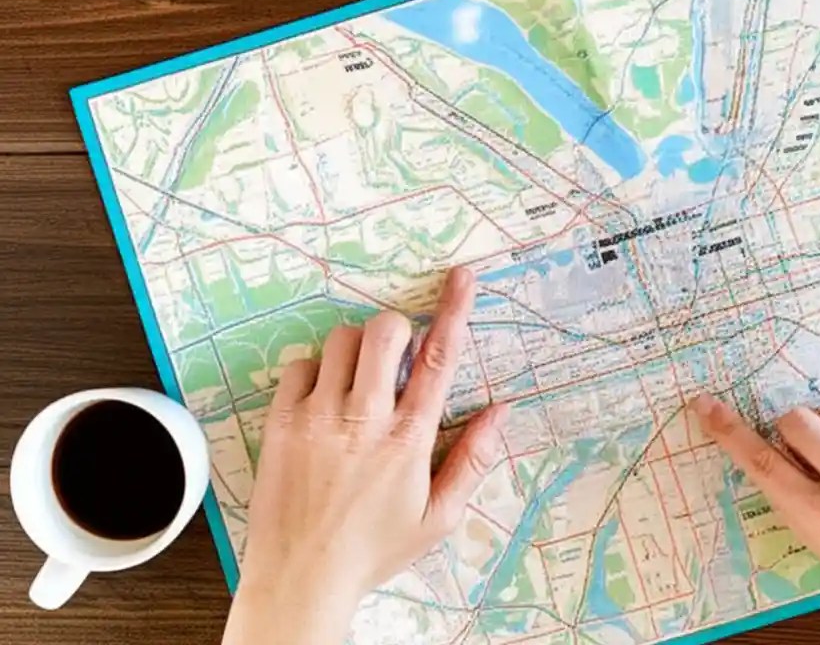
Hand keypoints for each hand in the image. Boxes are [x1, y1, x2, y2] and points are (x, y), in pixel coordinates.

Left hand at [222, 267, 509, 644]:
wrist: (302, 577)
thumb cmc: (373, 549)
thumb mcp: (438, 516)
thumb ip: (473, 459)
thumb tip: (501, 412)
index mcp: (409, 440)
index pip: (440, 360)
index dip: (454, 311)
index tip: (462, 278)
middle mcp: (364, 419)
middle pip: (386, 332)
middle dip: (397, 330)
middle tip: (397, 357)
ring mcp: (319, 417)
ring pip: (342, 340)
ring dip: (357, 351)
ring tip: (358, 386)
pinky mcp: (282, 422)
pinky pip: (301, 364)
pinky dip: (316, 371)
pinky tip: (324, 401)